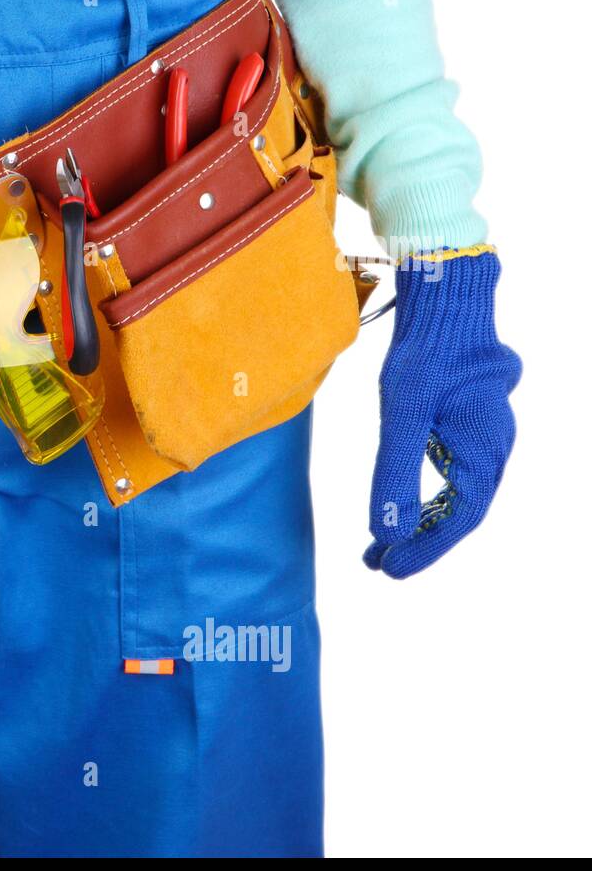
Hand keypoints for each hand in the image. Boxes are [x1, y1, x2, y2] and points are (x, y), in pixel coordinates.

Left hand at [364, 248, 520, 577]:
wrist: (449, 301)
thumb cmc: (427, 354)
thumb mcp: (403, 415)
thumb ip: (394, 474)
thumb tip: (385, 531)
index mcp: (483, 450)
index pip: (458, 518)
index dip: (424, 549)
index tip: (388, 569)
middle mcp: (493, 446)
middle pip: (460, 511)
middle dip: (418, 540)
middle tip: (375, 561)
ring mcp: (487, 432)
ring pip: (459, 492)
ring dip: (421, 519)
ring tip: (379, 541)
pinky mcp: (471, 420)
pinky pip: (457, 471)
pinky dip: (429, 493)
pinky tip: (403, 501)